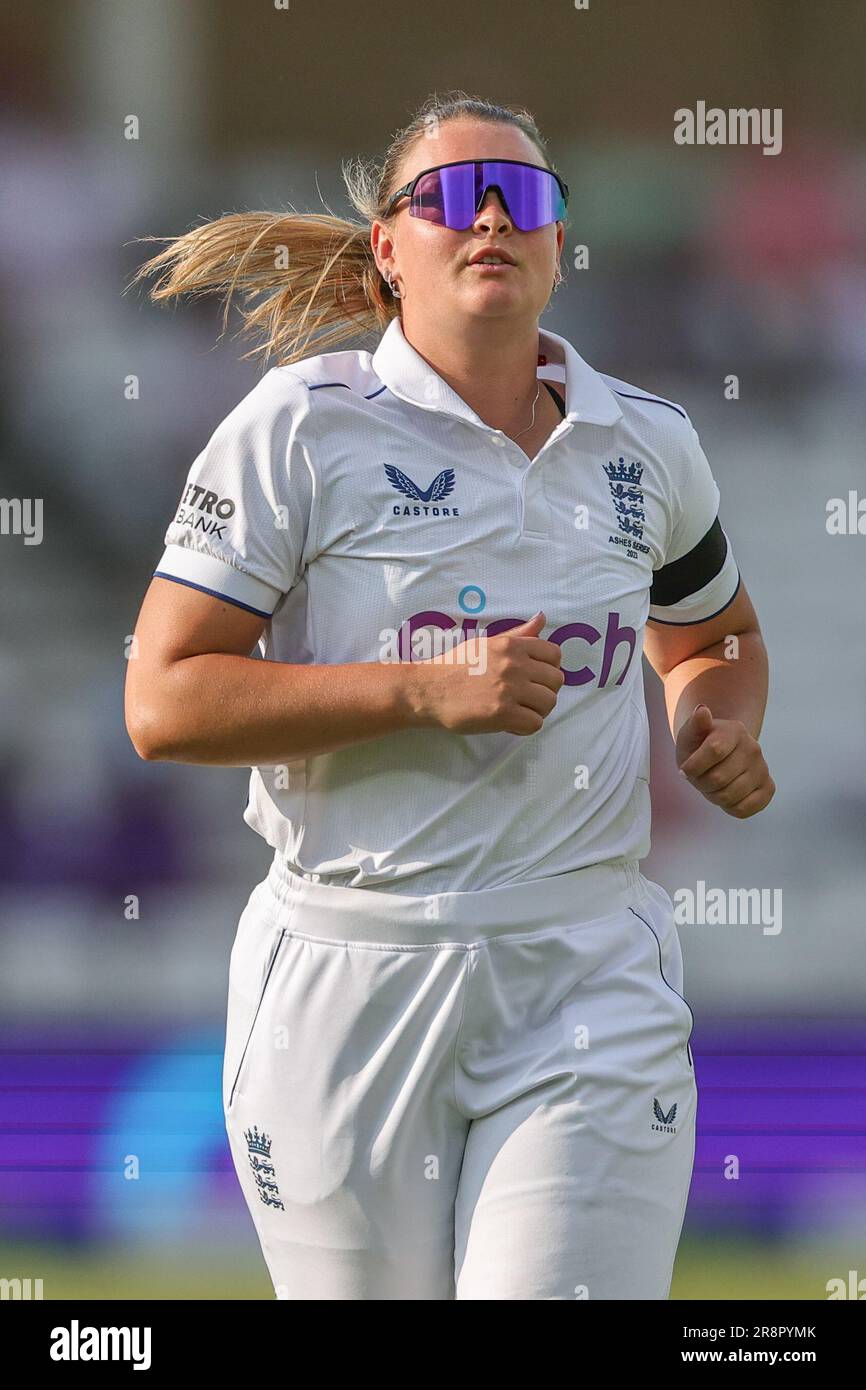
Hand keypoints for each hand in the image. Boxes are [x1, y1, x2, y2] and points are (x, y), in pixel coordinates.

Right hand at [414, 611, 564, 735]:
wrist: (429, 690)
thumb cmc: (456, 666)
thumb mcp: (487, 643)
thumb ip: (518, 635)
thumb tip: (542, 618)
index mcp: (512, 645)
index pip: (555, 654)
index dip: (548, 668)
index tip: (534, 678)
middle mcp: (514, 664)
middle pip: (556, 680)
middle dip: (544, 691)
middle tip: (526, 698)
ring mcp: (509, 689)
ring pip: (549, 702)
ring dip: (537, 710)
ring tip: (519, 711)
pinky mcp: (502, 713)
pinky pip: (535, 723)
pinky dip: (525, 727)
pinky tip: (510, 723)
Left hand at [676, 703, 774, 818]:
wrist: (720, 754)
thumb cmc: (700, 744)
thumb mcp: (691, 733)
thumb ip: (695, 724)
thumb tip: (702, 710)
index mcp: (735, 731)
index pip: (714, 751)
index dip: (693, 766)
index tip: (685, 769)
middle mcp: (753, 749)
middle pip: (719, 778)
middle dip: (701, 783)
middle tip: (700, 777)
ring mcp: (763, 769)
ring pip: (729, 796)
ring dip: (713, 796)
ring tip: (712, 784)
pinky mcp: (768, 787)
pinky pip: (745, 809)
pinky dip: (729, 807)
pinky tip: (726, 794)